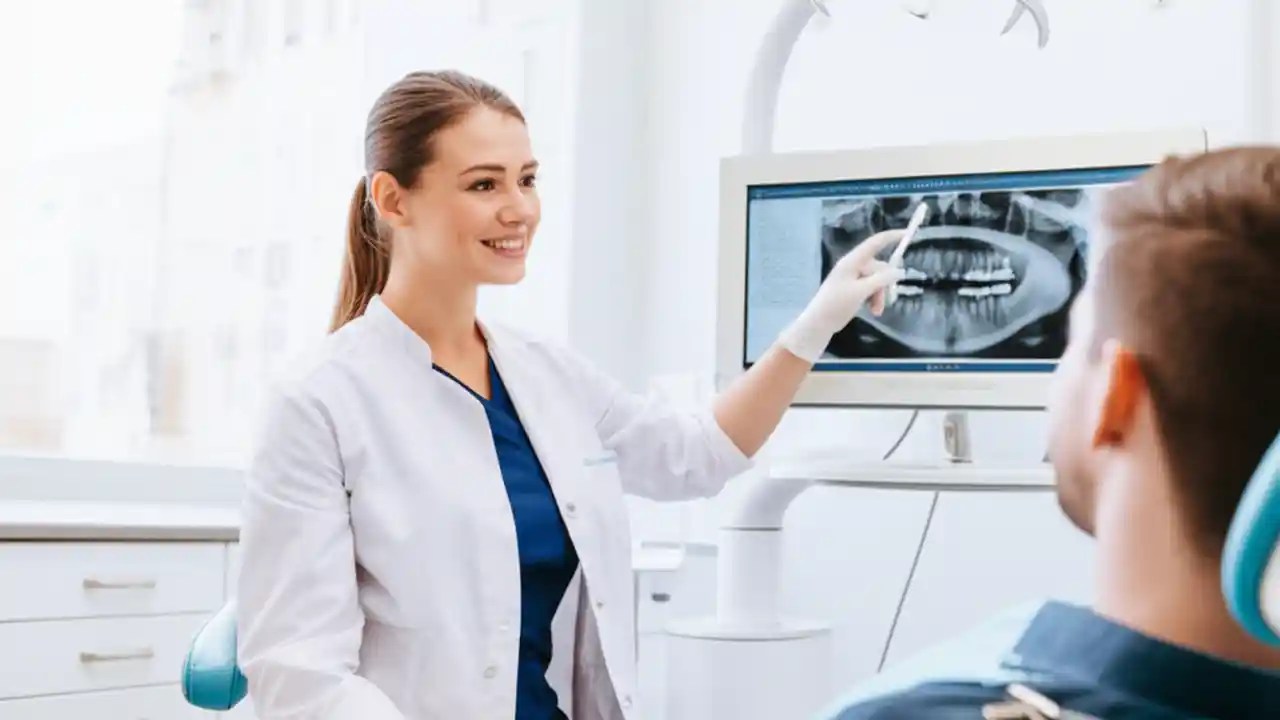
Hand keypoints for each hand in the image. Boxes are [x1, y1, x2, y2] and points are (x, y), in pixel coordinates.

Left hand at [777, 230, 906, 362]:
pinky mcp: (854, 289)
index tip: (908, 234)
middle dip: (884, 285)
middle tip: (882, 302)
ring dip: (880, 295)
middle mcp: (853, 266)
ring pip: (877, 280)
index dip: (891, 237)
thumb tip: (900, 271)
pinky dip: (875, 298)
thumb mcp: (861, 291)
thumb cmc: (836, 304)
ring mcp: (853, 277)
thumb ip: (881, 280)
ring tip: (876, 311)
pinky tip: (873, 311)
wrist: (819, 323)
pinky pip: (871, 288)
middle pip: (879, 268)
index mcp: (852, 261)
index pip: (875, 243)